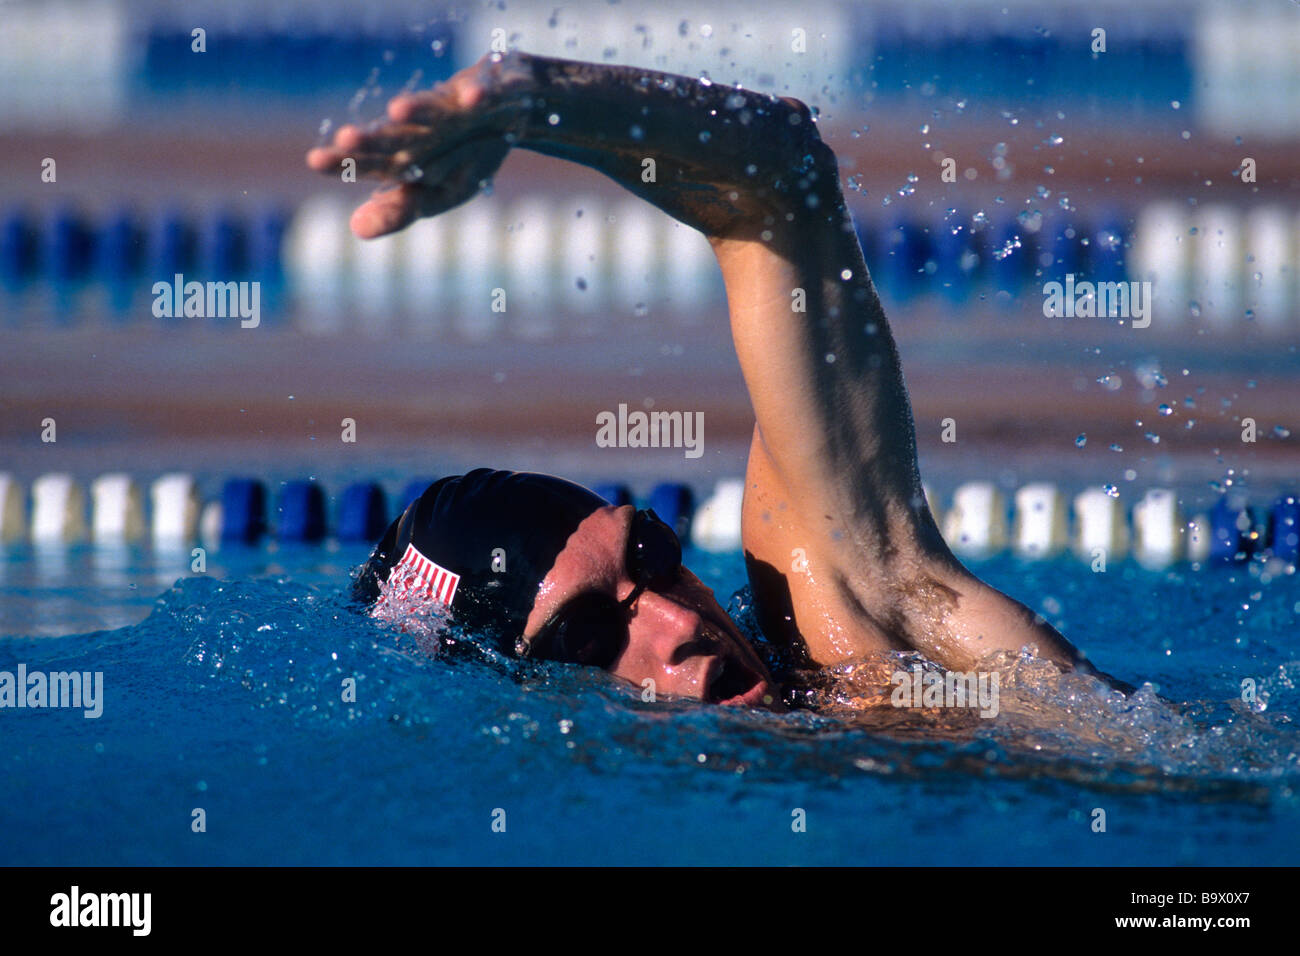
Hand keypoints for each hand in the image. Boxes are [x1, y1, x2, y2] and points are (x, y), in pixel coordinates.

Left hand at [306, 54, 530, 237]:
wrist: (509, 107)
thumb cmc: (465, 156)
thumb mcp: (440, 194)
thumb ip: (400, 210)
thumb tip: (355, 229)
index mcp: (409, 156)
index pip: (373, 163)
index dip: (347, 163)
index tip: (316, 161)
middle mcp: (425, 130)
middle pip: (396, 136)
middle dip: (376, 139)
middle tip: (346, 139)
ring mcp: (456, 108)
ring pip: (434, 109)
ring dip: (419, 109)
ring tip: (398, 110)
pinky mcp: (486, 89)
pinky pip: (484, 92)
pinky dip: (479, 94)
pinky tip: (473, 100)